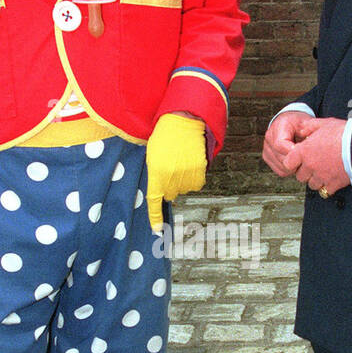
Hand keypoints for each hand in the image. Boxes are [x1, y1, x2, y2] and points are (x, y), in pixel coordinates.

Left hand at [145, 113, 206, 230]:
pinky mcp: (199, 172)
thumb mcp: (152, 157)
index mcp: (156, 173)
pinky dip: (194, 178)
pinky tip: (191, 164)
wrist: (183, 123)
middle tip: (170, 168)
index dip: (155, 216)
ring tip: (181, 162)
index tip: (158, 229)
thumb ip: (155, 176)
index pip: (154, 200)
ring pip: (184, 189)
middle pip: (171, 195)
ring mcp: (186, 176)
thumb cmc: (164, 139)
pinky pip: (196, 185)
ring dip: (183, 181)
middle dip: (170, 186)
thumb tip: (163, 193)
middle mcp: (171, 177)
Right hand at [262, 110, 316, 177]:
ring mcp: (266, 149)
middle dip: (297, 160)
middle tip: (308, 158)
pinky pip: (280, 171)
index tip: (306, 153)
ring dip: (295, 167)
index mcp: (278, 127)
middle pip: (282, 159)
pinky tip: (297, 162)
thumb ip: (309, 132)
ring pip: (282, 167)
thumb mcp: (307, 123)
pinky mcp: (267, 158)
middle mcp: (269, 138)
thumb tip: (310, 146)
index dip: (294, 152)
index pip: (280, 145)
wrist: (291, 124)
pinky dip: (291, 170)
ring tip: (303, 159)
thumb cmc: (300, 124)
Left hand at [281, 116, 350, 194]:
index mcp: (304, 151)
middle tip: (314, 165)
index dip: (293, 162)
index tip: (298, 160)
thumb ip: (310, 126)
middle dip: (306, 172)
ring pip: (312, 185)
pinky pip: (325, 191)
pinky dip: (328, 187)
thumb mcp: (325, 123)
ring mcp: (321, 177)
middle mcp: (310, 166)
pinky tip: (332, 179)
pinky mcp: (333, 184)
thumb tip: (301, 129)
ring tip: (324, 172)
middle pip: (300, 176)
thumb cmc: (344, 133)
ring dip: (316, 180)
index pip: (288, 163)